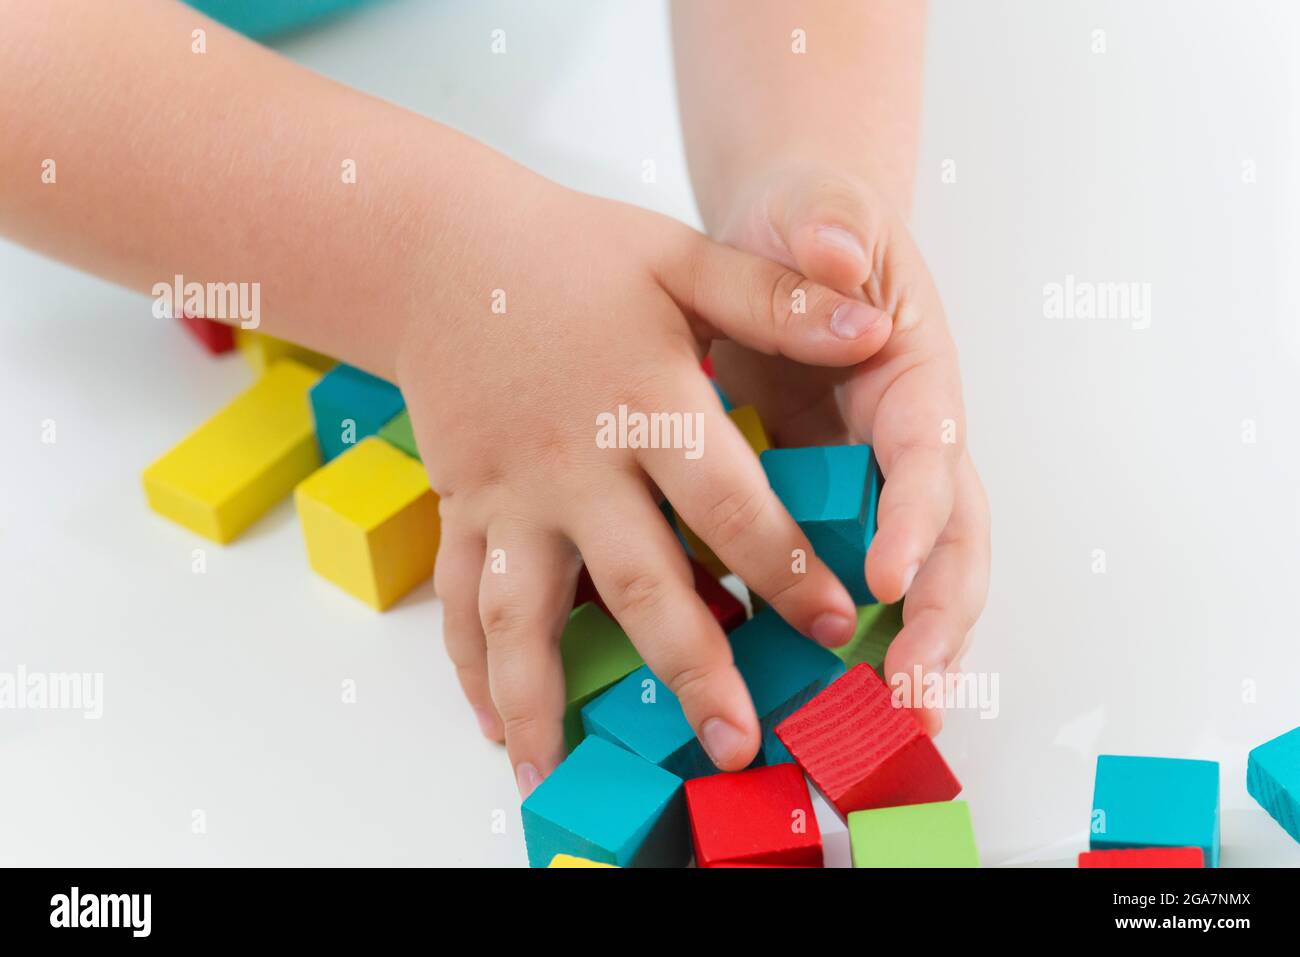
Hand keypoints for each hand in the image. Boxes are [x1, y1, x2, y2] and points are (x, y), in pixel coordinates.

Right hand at [397, 177, 893, 792]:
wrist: (440, 253)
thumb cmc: (573, 255)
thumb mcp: (681, 259)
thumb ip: (774, 300)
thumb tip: (872, 328)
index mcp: (646, 402)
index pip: (728, 501)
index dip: (785, 566)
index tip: (833, 627)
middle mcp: (575, 462)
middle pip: (638, 581)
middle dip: (690, 669)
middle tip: (736, 744)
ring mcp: (507, 494)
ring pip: (523, 613)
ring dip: (542, 699)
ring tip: (558, 776)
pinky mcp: (460, 509)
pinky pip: (457, 598)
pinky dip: (470, 667)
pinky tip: (491, 723)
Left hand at [706, 163, 991, 732]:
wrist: (783, 249)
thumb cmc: (809, 227)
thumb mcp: (818, 212)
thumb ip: (829, 229)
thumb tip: (836, 252)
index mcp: (914, 379)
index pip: (929, 457)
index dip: (916, 518)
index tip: (889, 578)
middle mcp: (907, 444)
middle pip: (950, 543)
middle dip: (940, 624)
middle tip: (913, 699)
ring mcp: (873, 482)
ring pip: (913, 578)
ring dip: (907, 652)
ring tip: (887, 725)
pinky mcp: (829, 502)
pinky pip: (844, 573)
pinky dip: (841, 633)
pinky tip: (808, 686)